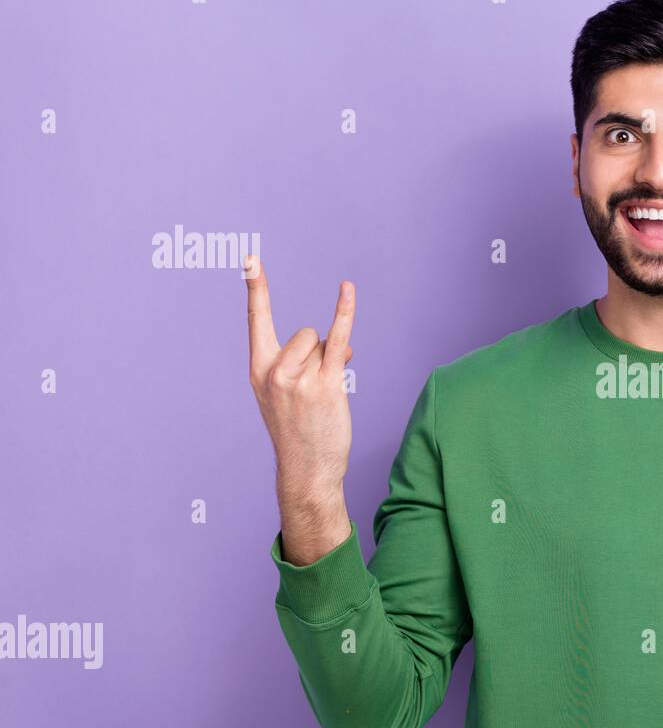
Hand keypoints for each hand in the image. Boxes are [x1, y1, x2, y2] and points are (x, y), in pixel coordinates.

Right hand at [245, 254, 355, 503]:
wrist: (307, 469)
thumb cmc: (300, 430)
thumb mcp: (290, 392)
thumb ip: (307, 362)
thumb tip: (343, 344)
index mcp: (258, 369)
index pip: (256, 320)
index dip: (256, 288)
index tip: (251, 258)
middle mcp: (274, 371)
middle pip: (306, 333)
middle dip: (318, 353)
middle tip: (314, 389)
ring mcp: (299, 378)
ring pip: (324, 343)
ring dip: (333, 361)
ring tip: (325, 394)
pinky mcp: (326, 384)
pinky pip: (338, 338)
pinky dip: (344, 311)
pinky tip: (347, 289)